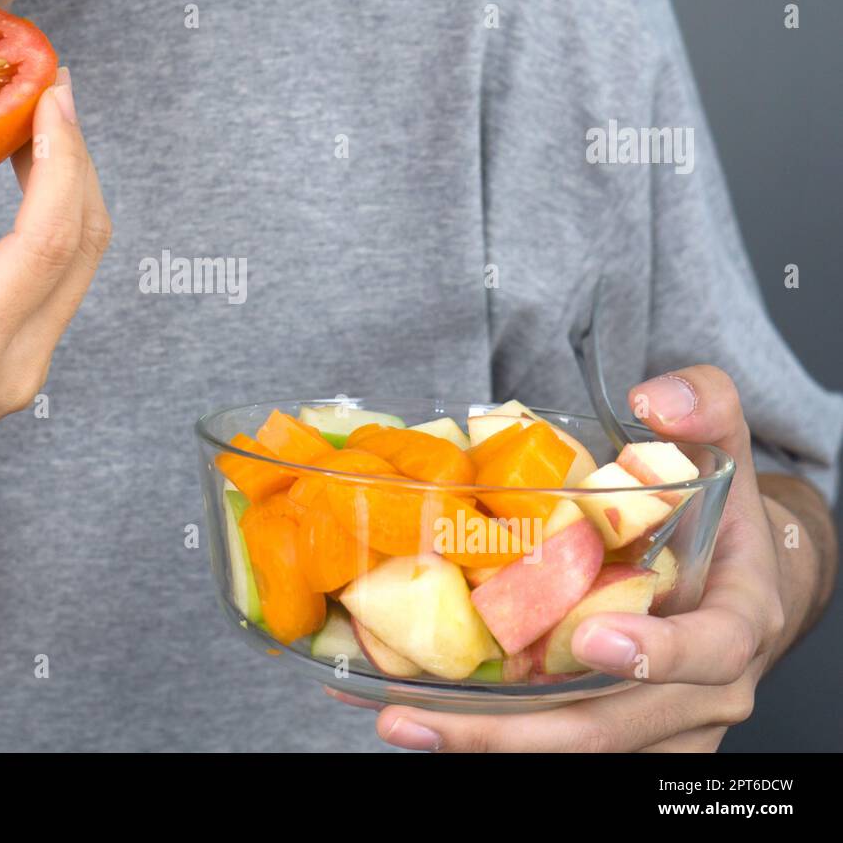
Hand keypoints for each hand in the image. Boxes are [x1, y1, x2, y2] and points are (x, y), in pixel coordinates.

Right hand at [0, 66, 109, 542]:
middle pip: (82, 245)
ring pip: (82, 264)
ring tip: (39, 120)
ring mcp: (28, 373)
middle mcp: (14, 366)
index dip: (60, 158)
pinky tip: (29, 176)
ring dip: (72, 188)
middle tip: (48, 87)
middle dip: (76, 158)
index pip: (44, 240)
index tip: (52, 93)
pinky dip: (58, 222)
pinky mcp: (23, 370)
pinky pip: (63, 282)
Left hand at [334, 366, 818, 751]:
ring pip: (571, 747)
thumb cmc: (725, 524)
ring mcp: (658, 729)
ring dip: (483, 741)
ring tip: (400, 721)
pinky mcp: (619, 739)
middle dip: (517, 729)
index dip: (657, 653)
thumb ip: (705, 410)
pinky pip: (552, 744)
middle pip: (607, 726)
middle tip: (423, 712)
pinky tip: (416, 712)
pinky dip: (486, 733)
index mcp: (734, 626)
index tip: (594, 639)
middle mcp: (700, 694)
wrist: (743, 587)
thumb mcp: (728, 457)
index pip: (706, 652)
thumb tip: (656, 397)